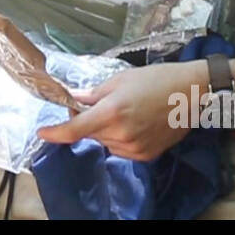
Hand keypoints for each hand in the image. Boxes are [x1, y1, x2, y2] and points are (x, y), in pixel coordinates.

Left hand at [37, 61, 206, 161]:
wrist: (192, 94)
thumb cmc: (156, 79)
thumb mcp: (120, 80)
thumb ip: (93, 94)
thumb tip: (72, 99)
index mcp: (112, 112)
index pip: (75, 130)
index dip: (55, 133)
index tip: (42, 133)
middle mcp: (121, 134)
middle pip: (90, 134)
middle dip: (88, 121)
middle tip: (100, 105)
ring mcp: (134, 148)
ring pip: (105, 142)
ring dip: (105, 130)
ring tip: (126, 111)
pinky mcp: (145, 155)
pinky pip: (121, 149)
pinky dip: (120, 139)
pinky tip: (136, 123)